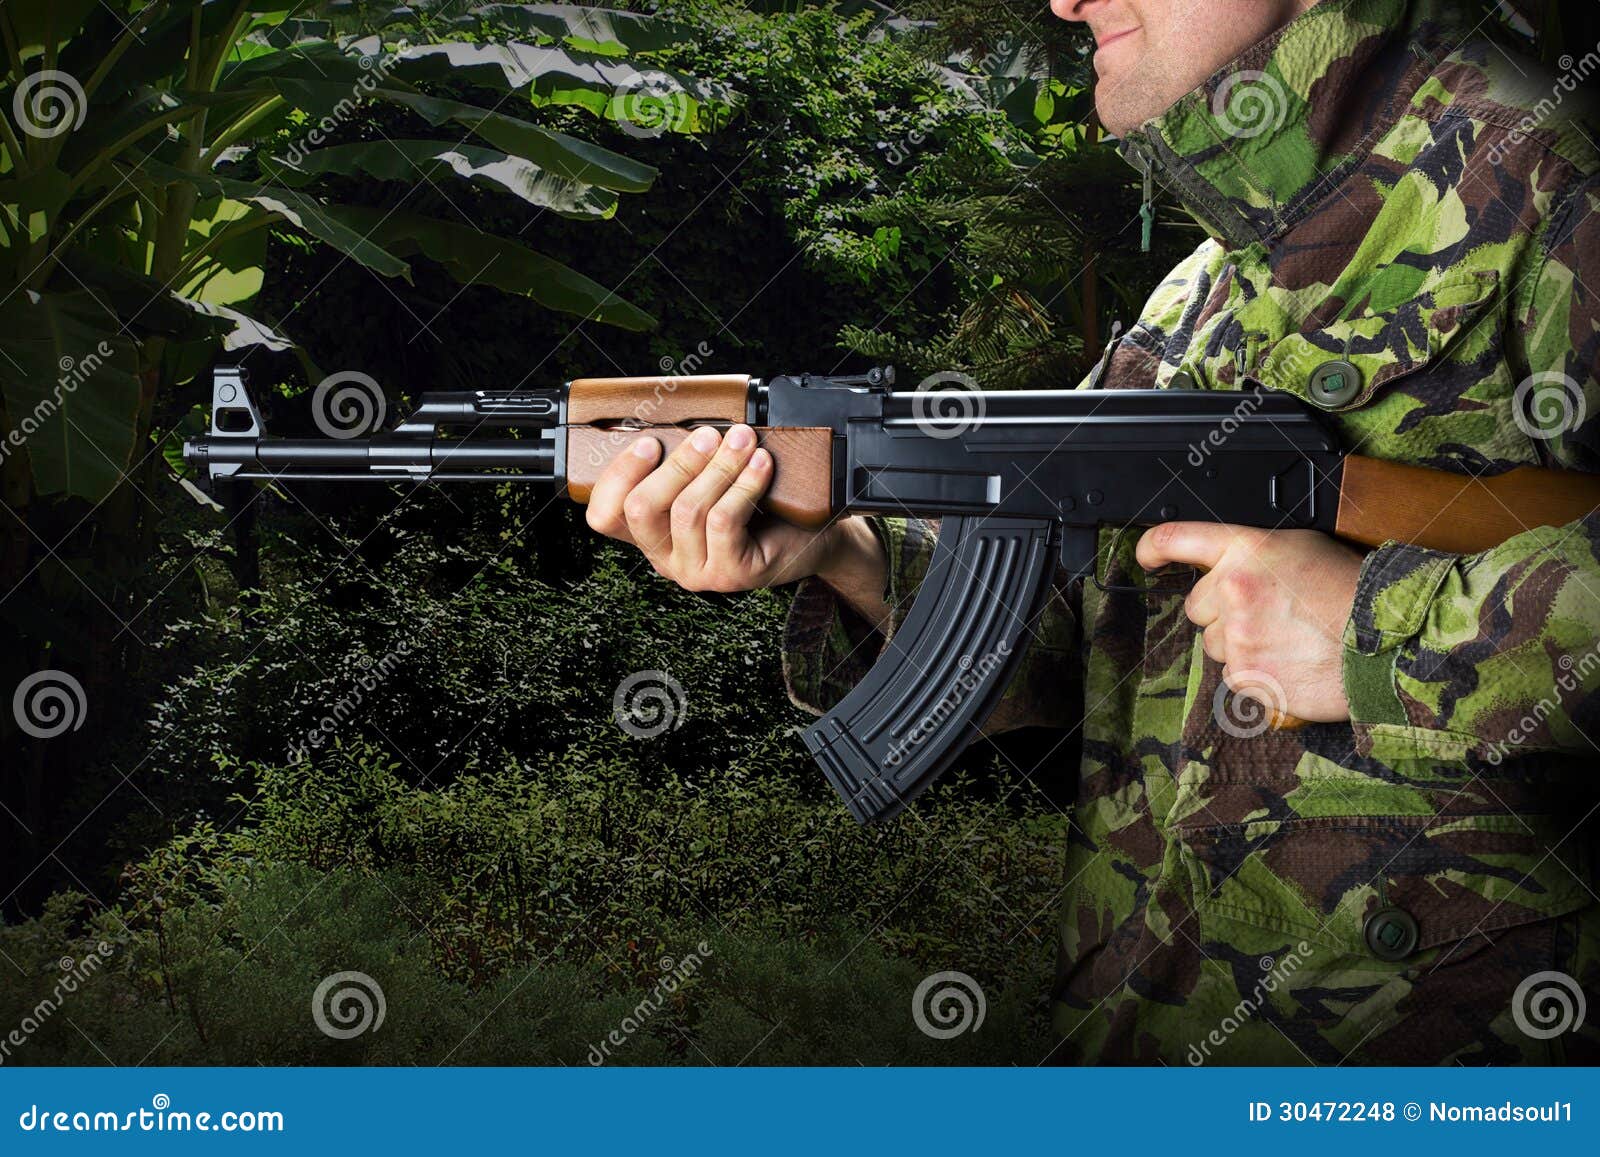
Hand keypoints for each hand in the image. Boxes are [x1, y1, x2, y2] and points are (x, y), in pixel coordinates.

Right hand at [584, 424, 882, 607]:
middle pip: (642, 509)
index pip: (605, 515)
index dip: (617, 476)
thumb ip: (686, 464)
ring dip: (718, 467)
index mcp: (650, 534)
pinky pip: (724, 521)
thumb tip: (680, 422)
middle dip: (676, 463)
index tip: (649, 442)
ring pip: (688, 511)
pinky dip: (743, 485)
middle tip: (708, 435)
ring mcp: (695, 572)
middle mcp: (665, 559)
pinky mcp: (729, 574)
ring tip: (742, 440)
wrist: (809, 540)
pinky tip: (759, 464)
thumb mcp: (711, 483)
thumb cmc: (758, 507)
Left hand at [1135, 523, 1363, 722]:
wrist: (1389, 641)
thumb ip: (1253, 556)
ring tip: (1289, 640)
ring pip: (1214, 645)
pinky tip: (1292, 664)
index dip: (1153, 548)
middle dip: (1222, 613)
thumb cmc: (1355, 593)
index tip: (1145, 558)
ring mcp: (1237, 635)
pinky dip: (1258, 674)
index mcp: (1247, 549)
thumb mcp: (1303, 549)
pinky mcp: (1247, 674)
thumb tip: (1224, 569)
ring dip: (1240, 645)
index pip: (1178, 539)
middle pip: (1197, 606)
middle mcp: (1234, 589)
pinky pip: (1235, 675)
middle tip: (1270, 615)